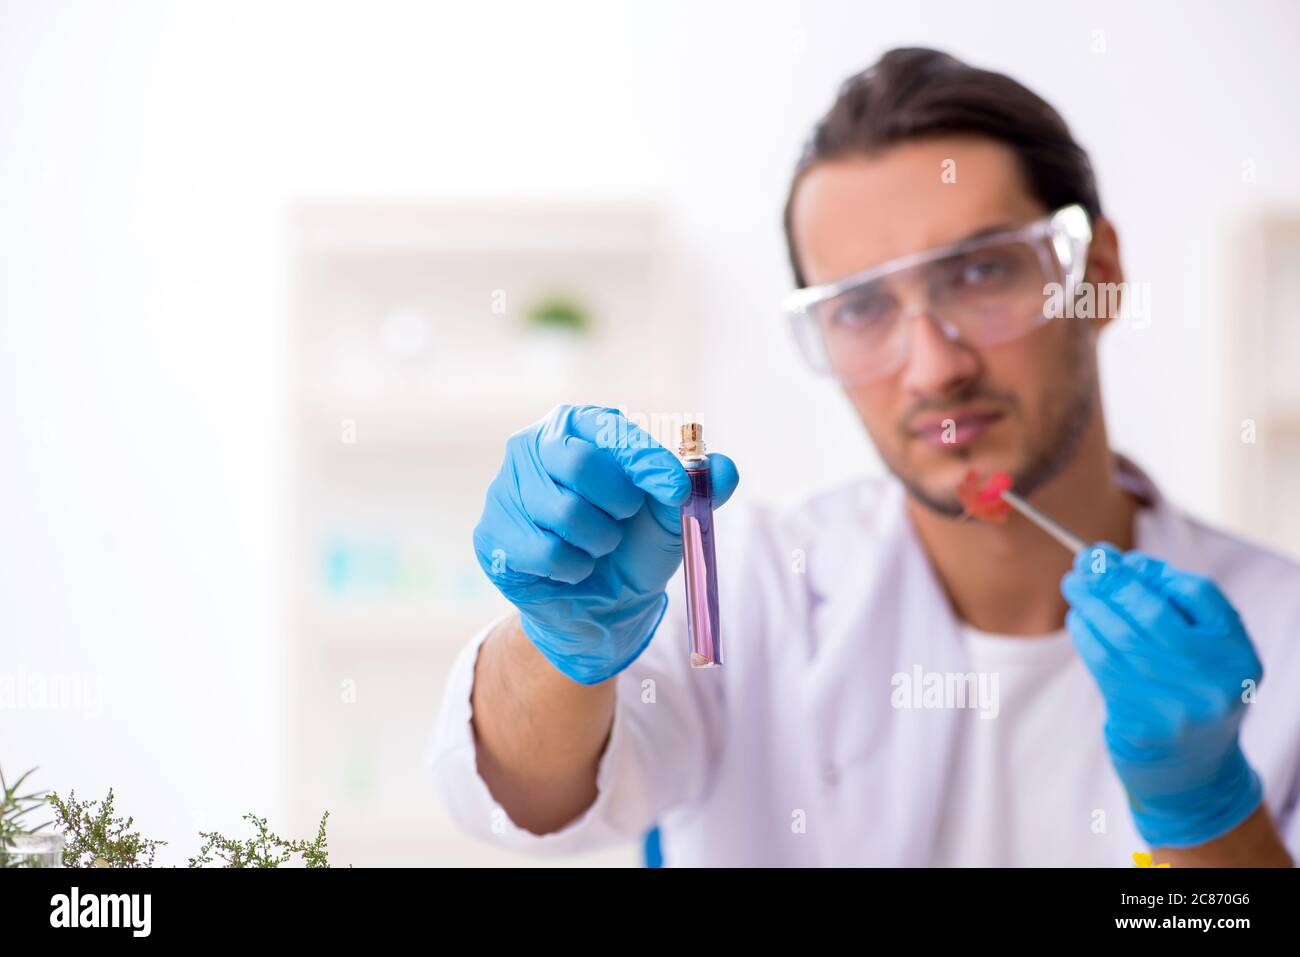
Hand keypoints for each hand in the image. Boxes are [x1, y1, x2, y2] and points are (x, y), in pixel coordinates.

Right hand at [473, 404, 739, 684]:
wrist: (599, 605)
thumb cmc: (632, 544)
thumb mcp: (671, 516)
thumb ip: (698, 489)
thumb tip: (725, 470)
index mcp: (578, 425)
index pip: (609, 430)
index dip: (646, 461)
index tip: (677, 491)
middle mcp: (533, 445)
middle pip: (577, 462)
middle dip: (616, 502)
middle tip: (623, 520)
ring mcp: (505, 488)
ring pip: (563, 512)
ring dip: (598, 541)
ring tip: (598, 545)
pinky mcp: (491, 534)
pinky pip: (543, 551)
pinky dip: (573, 567)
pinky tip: (572, 566)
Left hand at [1060, 545, 1263, 847]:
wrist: (1192, 771)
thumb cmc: (1191, 694)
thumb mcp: (1205, 654)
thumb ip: (1176, 610)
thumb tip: (1122, 564)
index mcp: (1237, 655)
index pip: (1199, 594)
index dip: (1156, 571)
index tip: (1121, 557)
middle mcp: (1214, 681)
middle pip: (1152, 613)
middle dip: (1112, 581)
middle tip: (1086, 560)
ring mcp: (1178, 706)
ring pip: (1121, 637)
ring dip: (1091, 604)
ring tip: (1074, 584)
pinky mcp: (1142, 723)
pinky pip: (1104, 665)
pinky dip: (1086, 634)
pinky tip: (1078, 618)